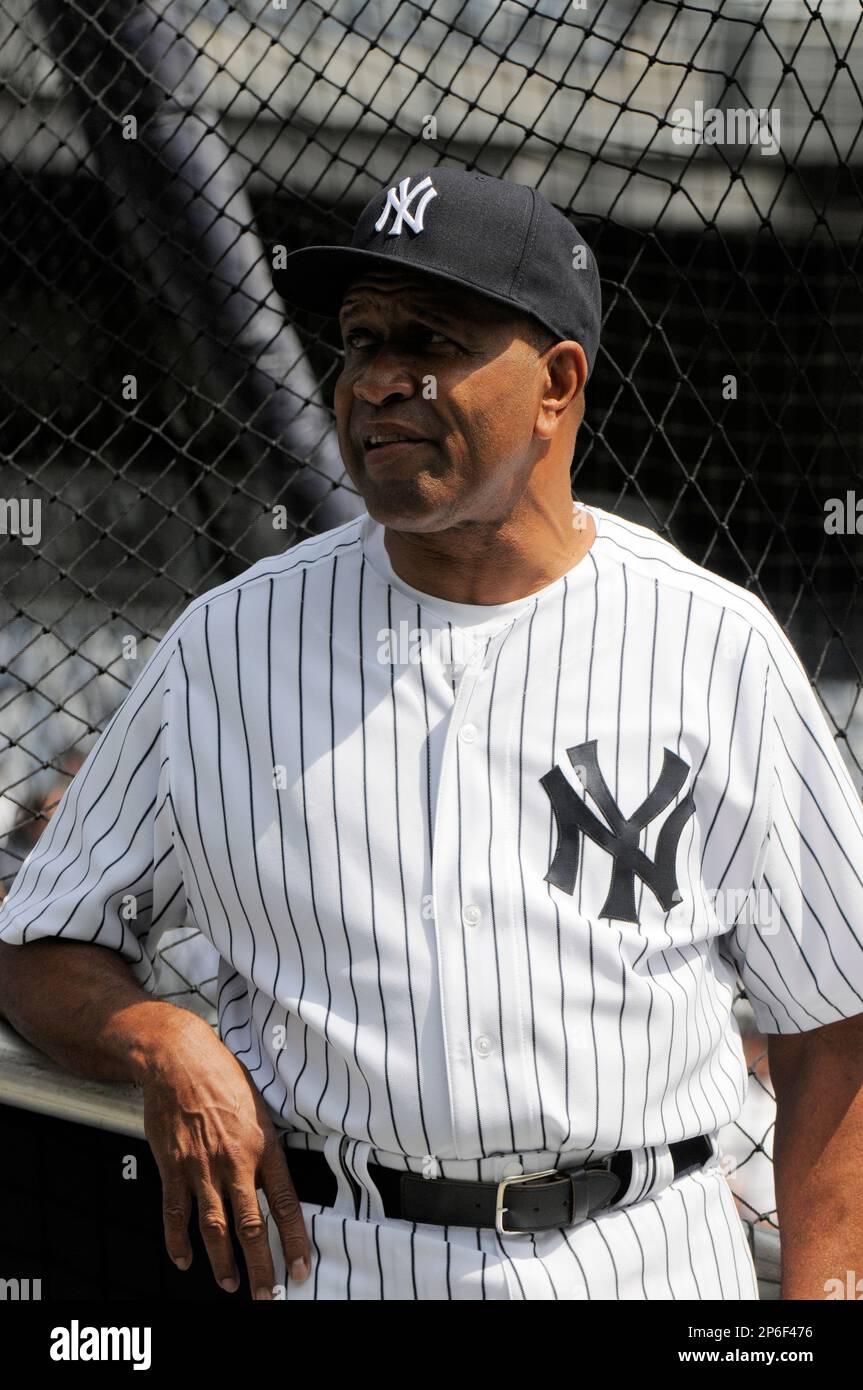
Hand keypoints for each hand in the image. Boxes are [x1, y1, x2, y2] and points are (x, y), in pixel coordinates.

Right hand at [140, 1013, 310, 1298]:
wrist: (179, 1059)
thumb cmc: (222, 1076)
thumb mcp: (259, 1107)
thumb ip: (267, 1146)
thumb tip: (276, 1181)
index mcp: (263, 1146)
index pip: (285, 1204)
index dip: (294, 1241)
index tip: (300, 1269)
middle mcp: (234, 1163)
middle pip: (250, 1226)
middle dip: (260, 1267)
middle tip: (266, 1295)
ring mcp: (201, 1168)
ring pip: (214, 1228)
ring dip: (222, 1262)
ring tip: (229, 1284)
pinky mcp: (172, 1167)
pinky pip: (175, 1213)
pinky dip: (177, 1241)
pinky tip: (183, 1261)